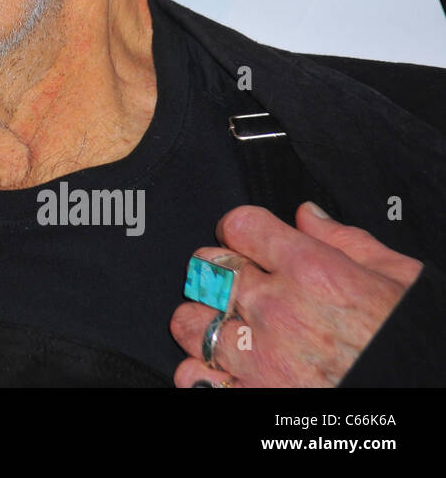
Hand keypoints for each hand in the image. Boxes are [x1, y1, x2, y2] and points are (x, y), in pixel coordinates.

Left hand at [170, 202, 422, 386]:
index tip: (250, 242)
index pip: (239, 225)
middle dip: (219, 270)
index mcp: (311, 272)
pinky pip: (194, 376)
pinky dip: (202, 371)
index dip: (242, 230)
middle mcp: (276, 310)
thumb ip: (347, 241)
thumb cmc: (414, 342)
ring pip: (189, 321)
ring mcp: (259, 357)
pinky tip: (224, 366)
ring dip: (204, 319)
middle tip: (240, 282)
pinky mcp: (252, 396)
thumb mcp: (400, 279)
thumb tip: (308, 215)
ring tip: (229, 325)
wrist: (424, 394)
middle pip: (206, 266)